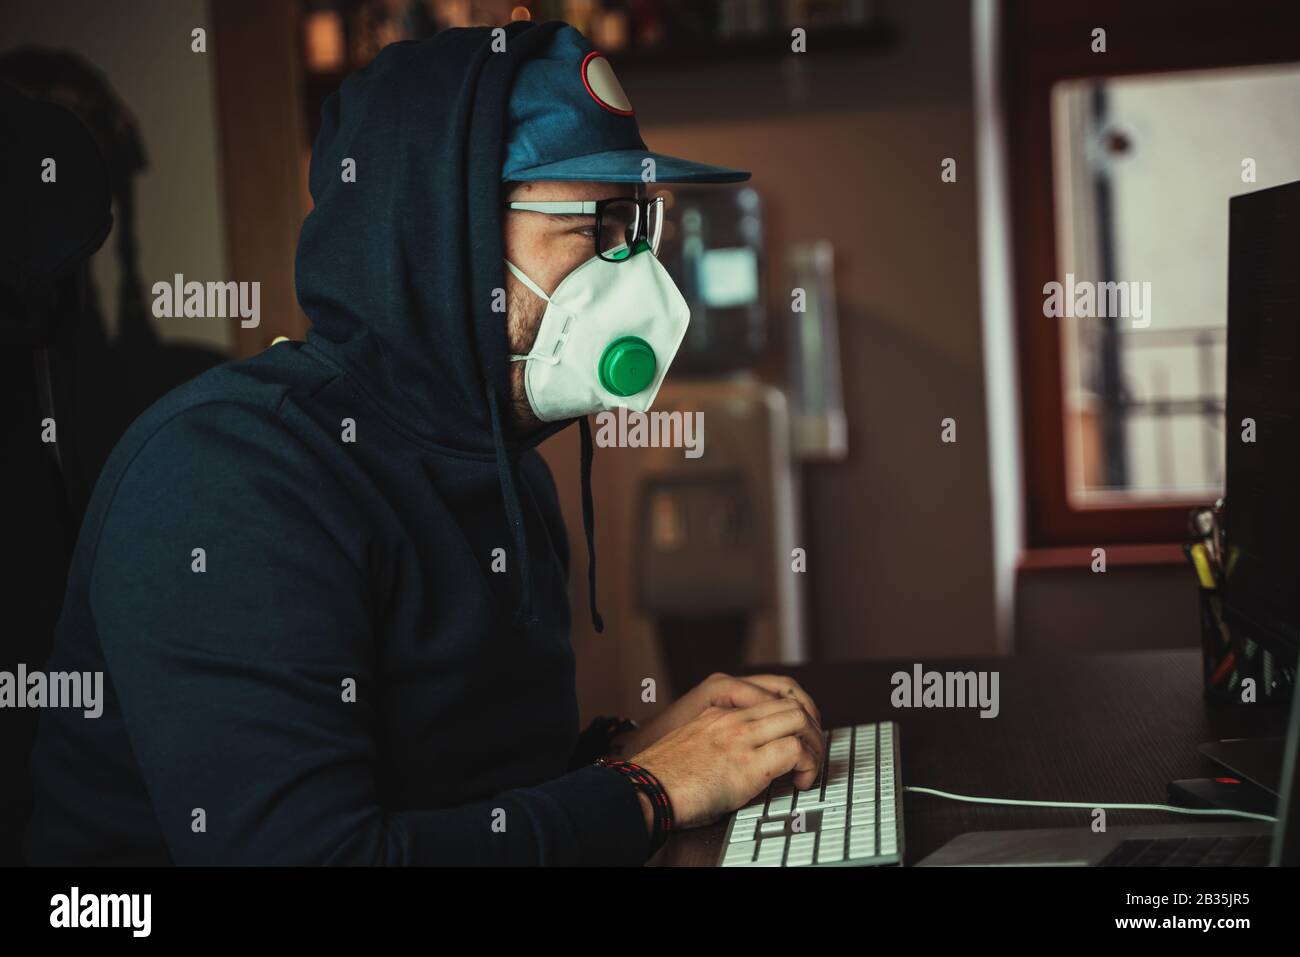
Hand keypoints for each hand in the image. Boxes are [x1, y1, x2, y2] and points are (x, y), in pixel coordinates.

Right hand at [629, 697, 823, 828]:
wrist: (644, 790)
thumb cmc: (660, 781)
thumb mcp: (691, 748)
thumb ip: (716, 745)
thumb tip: (741, 768)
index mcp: (716, 713)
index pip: (770, 697)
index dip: (793, 718)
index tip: (798, 740)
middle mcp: (731, 718)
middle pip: (791, 701)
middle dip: (812, 727)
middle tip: (812, 755)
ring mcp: (740, 737)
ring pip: (799, 718)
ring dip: (814, 745)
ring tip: (809, 769)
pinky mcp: (747, 762)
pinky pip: (794, 750)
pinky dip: (807, 765)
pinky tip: (799, 782)